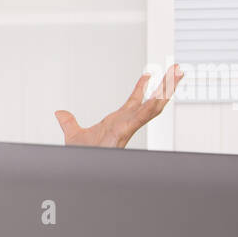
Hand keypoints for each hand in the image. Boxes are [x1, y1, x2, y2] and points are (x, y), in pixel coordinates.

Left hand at [55, 64, 184, 147]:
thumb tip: (60, 114)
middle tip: (177, 69)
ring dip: (166, 90)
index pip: (134, 101)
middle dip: (165, 86)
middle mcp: (126, 123)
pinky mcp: (125, 132)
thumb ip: (69, 122)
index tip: (148, 73)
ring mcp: (128, 127)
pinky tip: (162, 95)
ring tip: (177, 75)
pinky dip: (153, 106)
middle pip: (151, 100)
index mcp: (118, 121)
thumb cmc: (80, 156)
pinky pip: (143, 117)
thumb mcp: (73, 134)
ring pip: (153, 106)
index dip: (141, 87)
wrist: (78, 167)